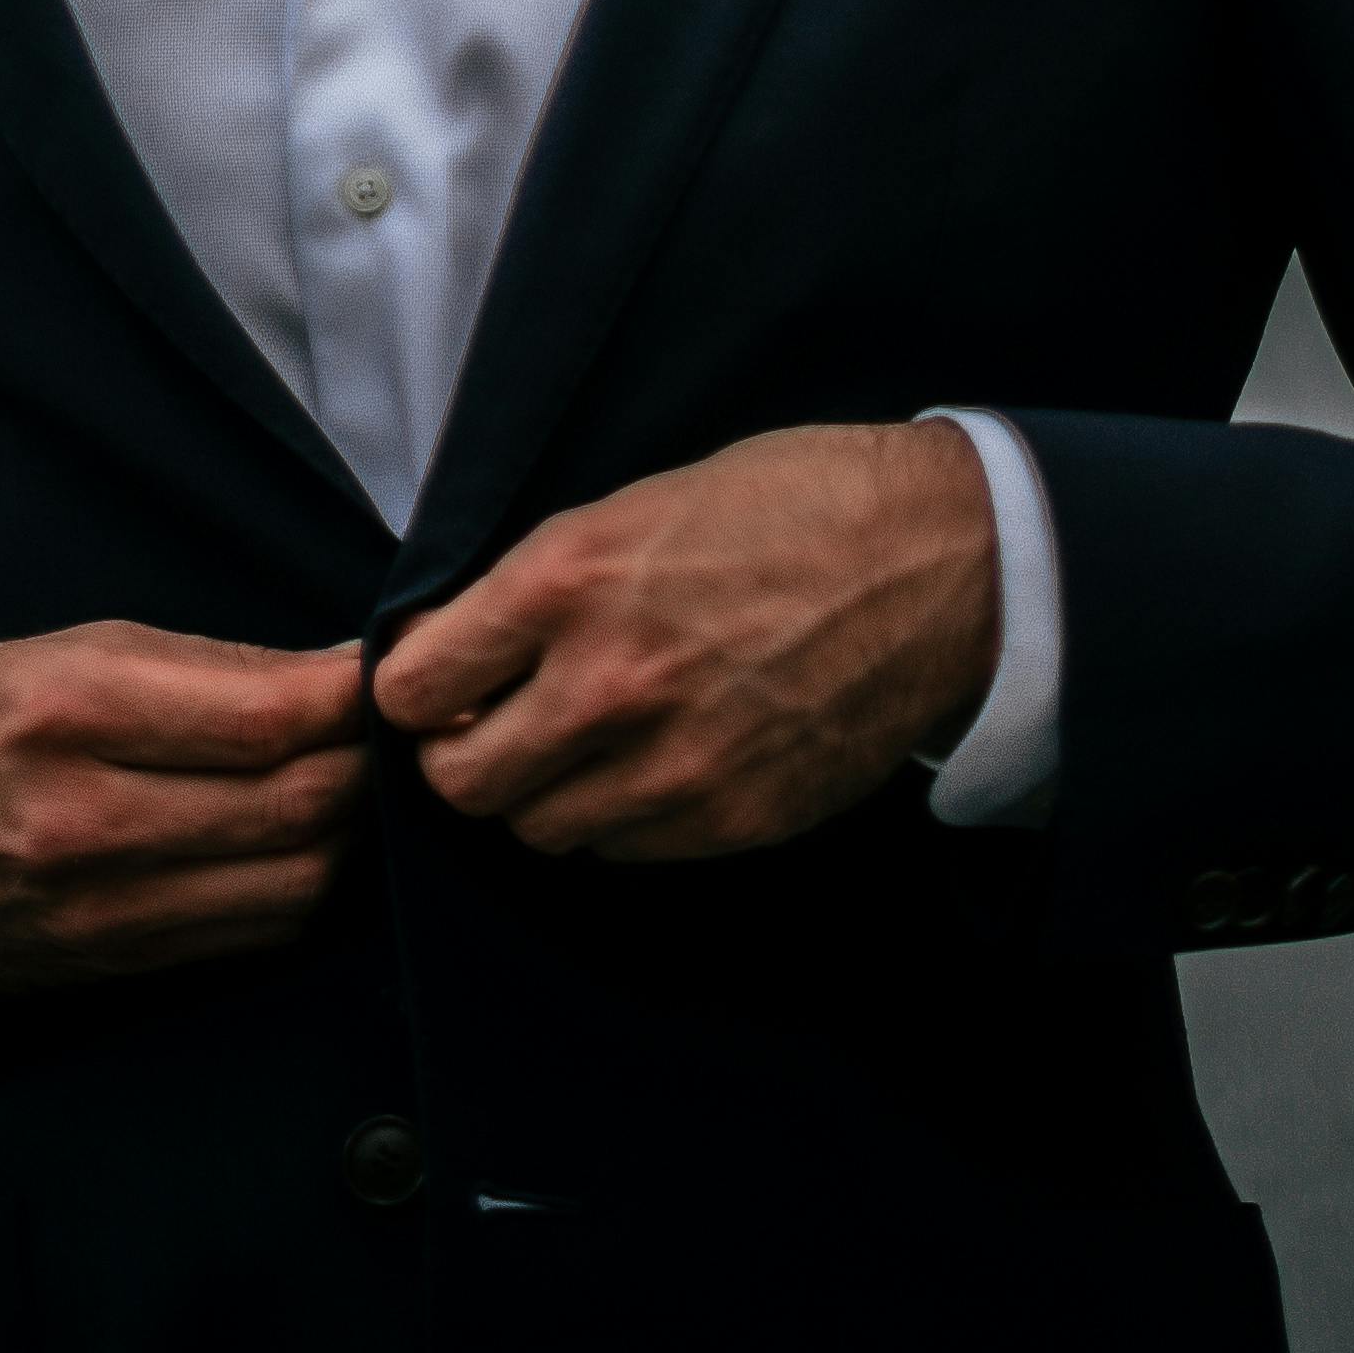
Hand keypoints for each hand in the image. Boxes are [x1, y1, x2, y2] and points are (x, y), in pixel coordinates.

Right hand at [0, 621, 367, 990]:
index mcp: (71, 708)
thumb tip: (324, 674)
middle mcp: (86, 818)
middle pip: (295, 808)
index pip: (267, 717)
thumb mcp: (55, 648)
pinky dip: (294, 890)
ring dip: (344, 836)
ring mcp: (95, 911)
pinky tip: (299, 848)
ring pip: (289, 886)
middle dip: (366, 765)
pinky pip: (242, 938)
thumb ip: (195, 668)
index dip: (352, 696)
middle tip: (390, 730)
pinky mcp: (100, 970)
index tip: (385, 671)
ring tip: (351, 787)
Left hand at [371, 420, 1000, 865]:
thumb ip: (548, 583)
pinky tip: (648, 765)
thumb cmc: (794, 504)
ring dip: (540, 793)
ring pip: (534, 828)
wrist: (938, 565)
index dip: (415, 687)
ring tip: (580, 745)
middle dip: (461, 755)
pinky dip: (614, 819)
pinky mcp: (726, 821)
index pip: (416, 684)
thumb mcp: (644, 501)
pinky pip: (618, 851)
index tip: (433, 683)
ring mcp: (667, 765)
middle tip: (490, 726)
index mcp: (570, 579)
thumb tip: (466, 644)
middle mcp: (605, 682)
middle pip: (461, 781)